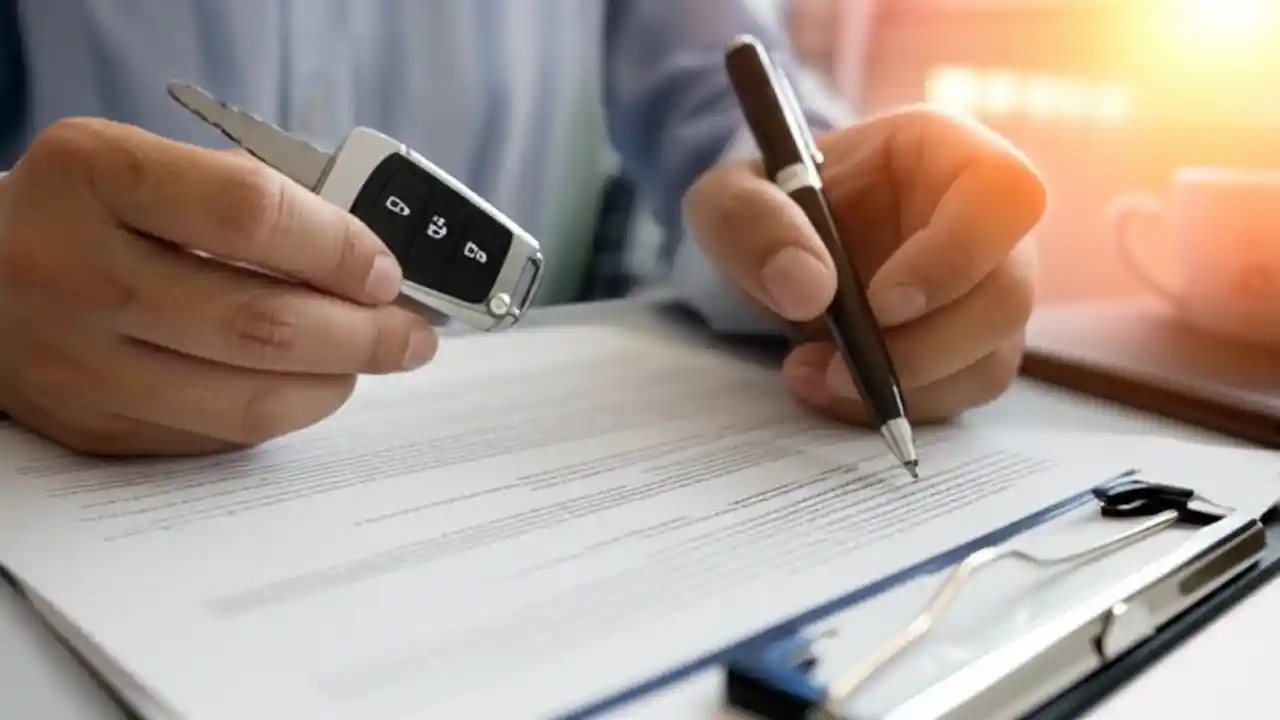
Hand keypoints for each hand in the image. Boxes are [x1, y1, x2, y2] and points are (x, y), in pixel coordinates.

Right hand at [0, 118, 436, 455]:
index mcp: (94, 176)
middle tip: (411, 334)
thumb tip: (368, 255)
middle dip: (365, 334)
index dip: (340, 247)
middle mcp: (74, 270)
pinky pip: (218, 434)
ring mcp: (77, 361)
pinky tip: (310, 383)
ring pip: (248, 398)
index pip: (251, 214)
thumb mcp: (149, 165)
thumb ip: (248, 194)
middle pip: (261, 322)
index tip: (385, 269)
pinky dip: (284, 410)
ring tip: (373, 360)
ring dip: (338, 382)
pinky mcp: (92, 425)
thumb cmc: (90, 211)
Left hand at [685, 107, 1044, 424]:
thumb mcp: (731, 197)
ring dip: (906, 387)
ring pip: (992, 357)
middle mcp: (986, 221)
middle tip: (838, 366)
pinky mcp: (973, 345)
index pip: (1003, 192)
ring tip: (815, 375)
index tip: (881, 303)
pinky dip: (899, 405)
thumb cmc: (775, 205)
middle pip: (1009, 295)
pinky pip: (963, 392)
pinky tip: (830, 389)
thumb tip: (806, 288)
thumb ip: (750, 223)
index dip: (955, 256)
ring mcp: (988, 287)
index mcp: (944, 152)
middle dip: (924, 349)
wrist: (786, 246)